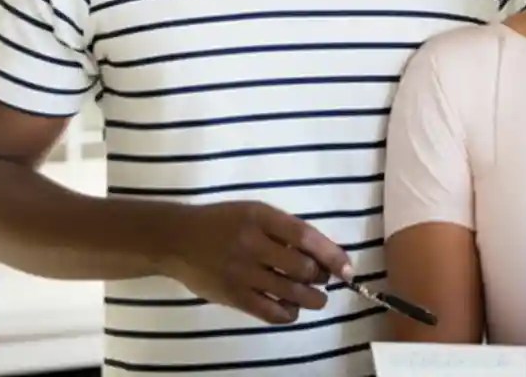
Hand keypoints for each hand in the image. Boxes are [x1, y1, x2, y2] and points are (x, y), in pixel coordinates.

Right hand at [158, 201, 351, 323]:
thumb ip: (285, 229)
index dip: (332, 255)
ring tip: (315, 298)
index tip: (348, 269)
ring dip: (312, 299)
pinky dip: (288, 314)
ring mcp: (242, 272)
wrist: (177, 240)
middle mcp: (252, 244)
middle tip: (321, 279)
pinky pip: (270, 312)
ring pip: (291, 293)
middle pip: (303, 268)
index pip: (306, 238)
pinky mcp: (233, 296)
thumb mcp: (253, 212)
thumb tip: (324, 254)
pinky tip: (291, 309)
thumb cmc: (222, 223)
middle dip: (321, 277)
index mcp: (261, 217)